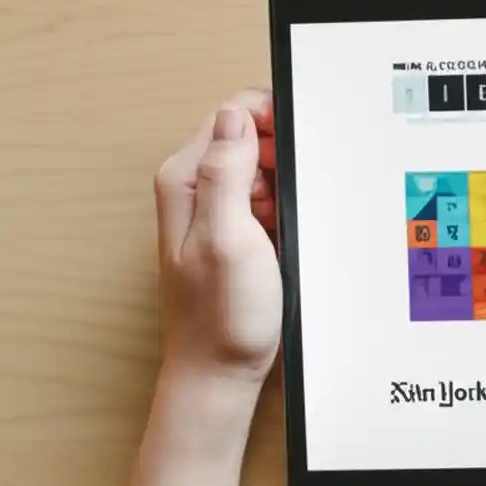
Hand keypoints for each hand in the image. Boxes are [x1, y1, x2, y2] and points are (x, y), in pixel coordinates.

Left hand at [153, 89, 281, 385]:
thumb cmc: (222, 315)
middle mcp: (193, 188)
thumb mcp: (228, 236)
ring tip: (292, 217)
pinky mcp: (232, 231)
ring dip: (285, 183)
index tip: (300, 144)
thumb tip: (235, 116)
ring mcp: (213, 210)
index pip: (231, 113)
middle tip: (299, 189)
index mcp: (185, 180)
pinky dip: (284, 207)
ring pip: (260, 167)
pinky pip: (265, 198)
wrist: (219, 371)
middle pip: (247, 136)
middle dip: (282, 153)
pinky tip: (289, 232)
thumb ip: (226, 171)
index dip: (271, 119)